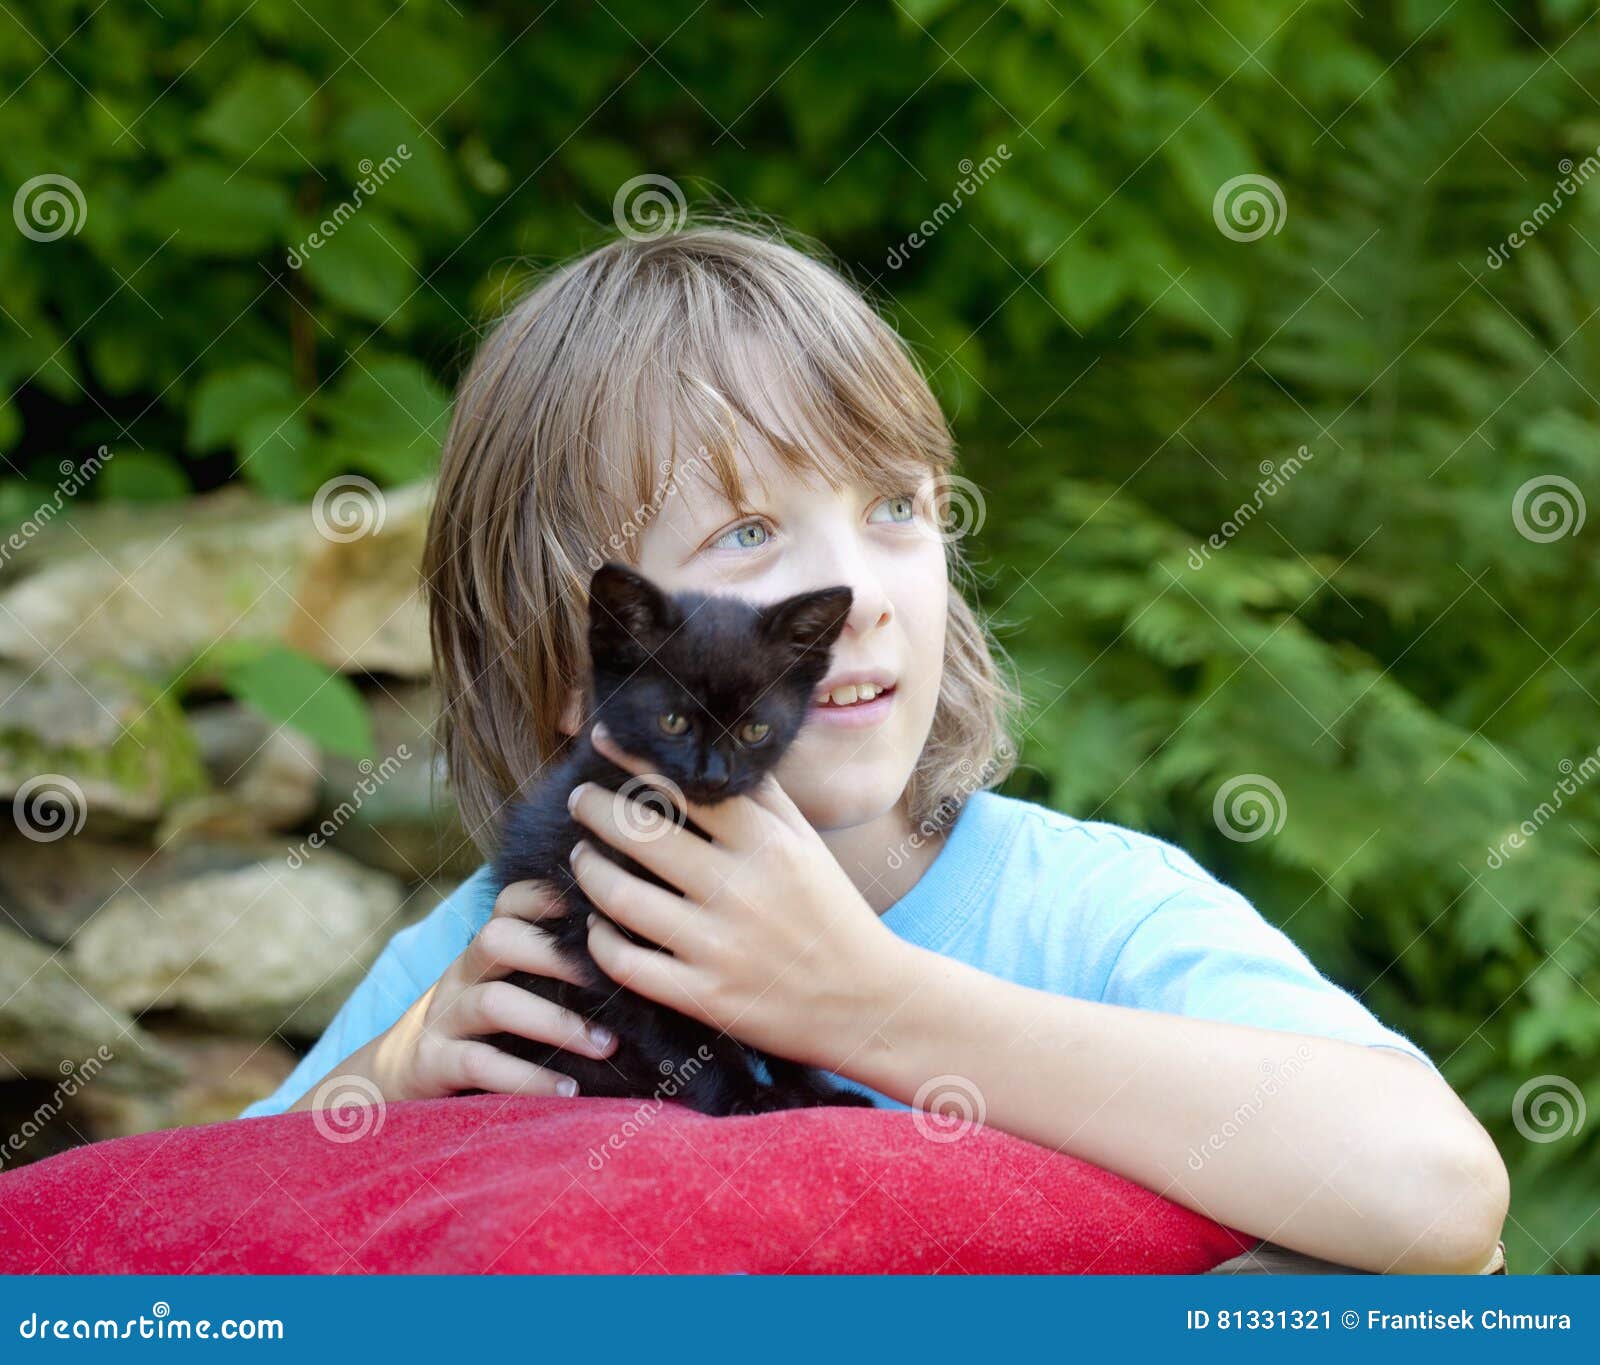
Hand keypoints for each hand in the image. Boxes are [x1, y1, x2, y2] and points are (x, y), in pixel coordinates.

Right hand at [373, 879, 620, 1100]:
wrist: (394, 1075)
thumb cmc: (481, 1029)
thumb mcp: (510, 988)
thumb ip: (554, 973)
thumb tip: (639, 963)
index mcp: (485, 950)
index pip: (511, 901)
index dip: (551, 895)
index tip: (604, 908)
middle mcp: (461, 974)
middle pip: (498, 939)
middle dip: (560, 958)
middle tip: (618, 984)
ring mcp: (442, 1017)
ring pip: (494, 1003)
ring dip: (556, 1024)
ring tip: (606, 1046)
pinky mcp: (430, 1064)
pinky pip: (478, 1064)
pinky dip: (527, 1078)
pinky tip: (568, 1090)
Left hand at [567, 722, 904, 1071]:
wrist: (868, 1001)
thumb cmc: (832, 914)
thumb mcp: (808, 845)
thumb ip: (763, 799)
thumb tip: (715, 749)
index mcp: (768, 844)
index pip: (685, 786)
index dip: (633, 758)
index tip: (601, 741)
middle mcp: (740, 890)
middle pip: (640, 833)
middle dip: (594, 808)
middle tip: (579, 800)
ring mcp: (719, 946)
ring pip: (621, 897)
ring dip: (588, 871)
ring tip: (582, 858)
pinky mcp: (705, 997)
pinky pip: (626, 962)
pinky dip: (600, 939)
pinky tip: (598, 925)